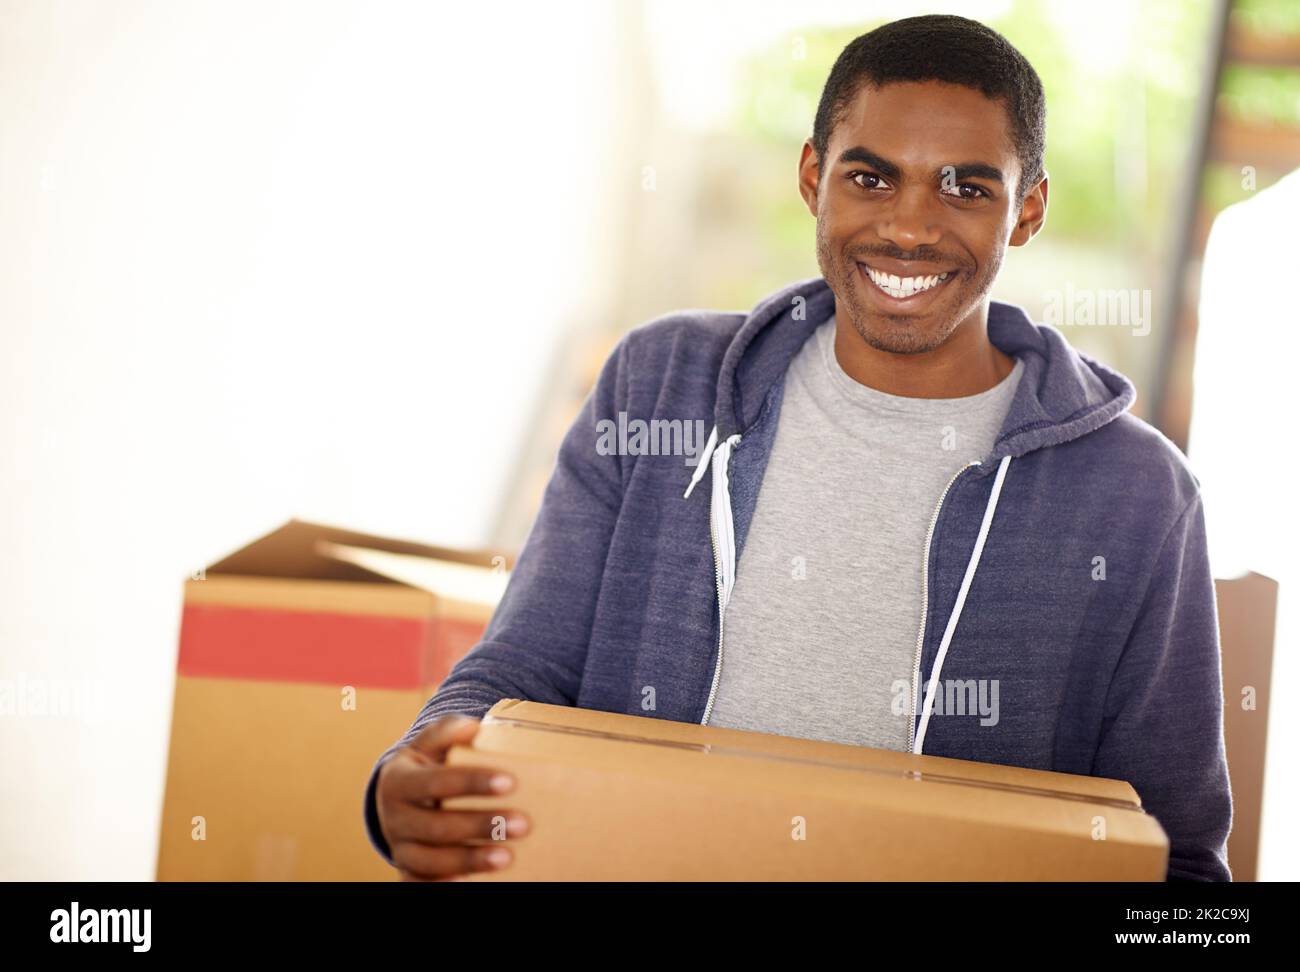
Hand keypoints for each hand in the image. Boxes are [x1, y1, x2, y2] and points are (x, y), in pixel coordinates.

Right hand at [375, 715, 528, 879]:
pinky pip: (420, 883)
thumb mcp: (429, 742)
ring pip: (430, 860)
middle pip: (436, 826)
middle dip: (480, 826)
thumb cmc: (426, 764)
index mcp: (397, 780)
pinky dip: (445, 884)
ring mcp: (399, 848)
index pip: (435, 781)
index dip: (471, 782)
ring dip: (471, 860)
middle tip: (522, 824)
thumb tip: (472, 727)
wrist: (398, 796)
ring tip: (508, 857)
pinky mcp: (407, 871)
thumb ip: (448, 731)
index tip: (509, 782)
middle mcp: (393, 817)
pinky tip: (475, 882)